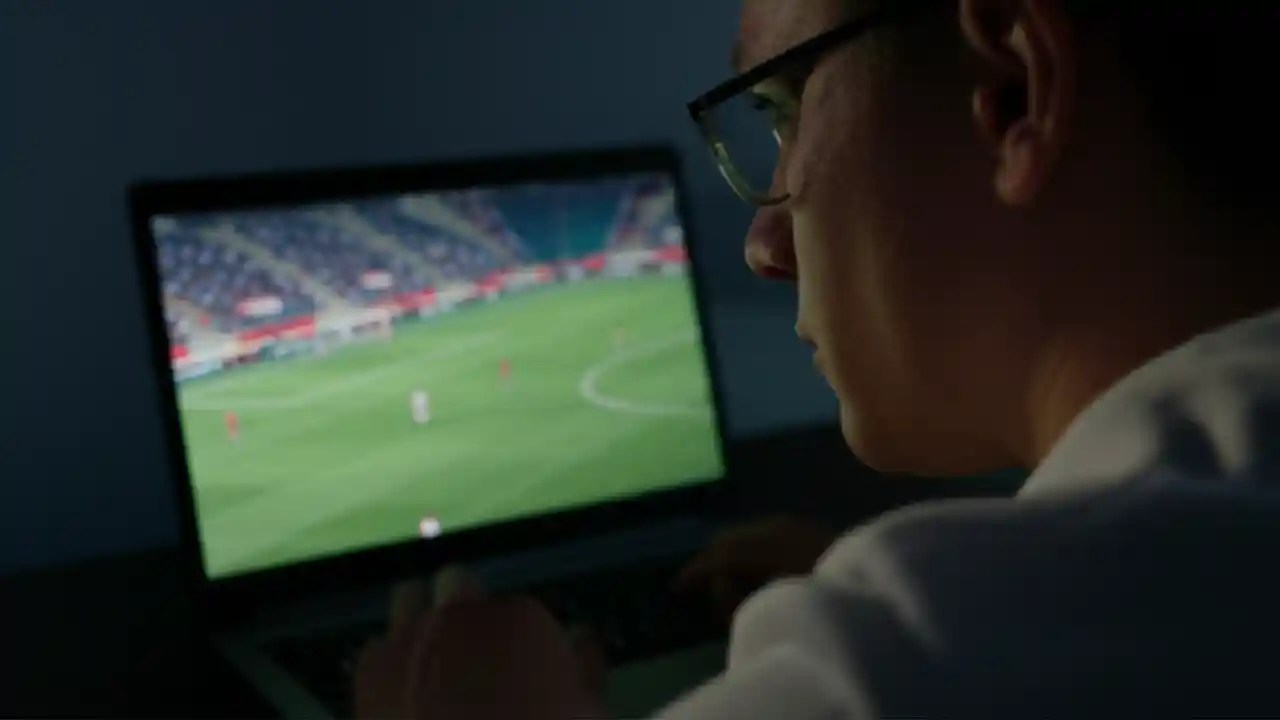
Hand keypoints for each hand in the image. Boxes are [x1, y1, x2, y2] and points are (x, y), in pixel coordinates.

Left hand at [354, 568, 605, 719]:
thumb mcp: (584, 710)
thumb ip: (584, 670)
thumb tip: (583, 636)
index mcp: (515, 621)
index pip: (519, 608)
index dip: (521, 633)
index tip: (523, 654)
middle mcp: (458, 616)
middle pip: (457, 581)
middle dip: (465, 601)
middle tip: (475, 641)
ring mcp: (408, 639)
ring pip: (409, 598)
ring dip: (422, 615)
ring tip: (434, 650)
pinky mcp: (369, 672)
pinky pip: (377, 647)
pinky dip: (391, 658)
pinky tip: (404, 685)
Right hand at [674, 516, 837, 626]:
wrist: (881, 595)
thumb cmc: (825, 608)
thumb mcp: (775, 611)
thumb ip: (737, 601)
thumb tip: (719, 581)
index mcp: (774, 549)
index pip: (722, 554)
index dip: (696, 570)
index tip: (678, 587)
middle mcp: (784, 528)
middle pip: (734, 536)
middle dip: (711, 557)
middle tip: (695, 581)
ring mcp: (801, 525)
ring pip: (750, 530)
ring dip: (732, 549)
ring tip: (721, 574)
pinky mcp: (814, 528)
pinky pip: (770, 530)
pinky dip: (753, 544)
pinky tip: (754, 563)